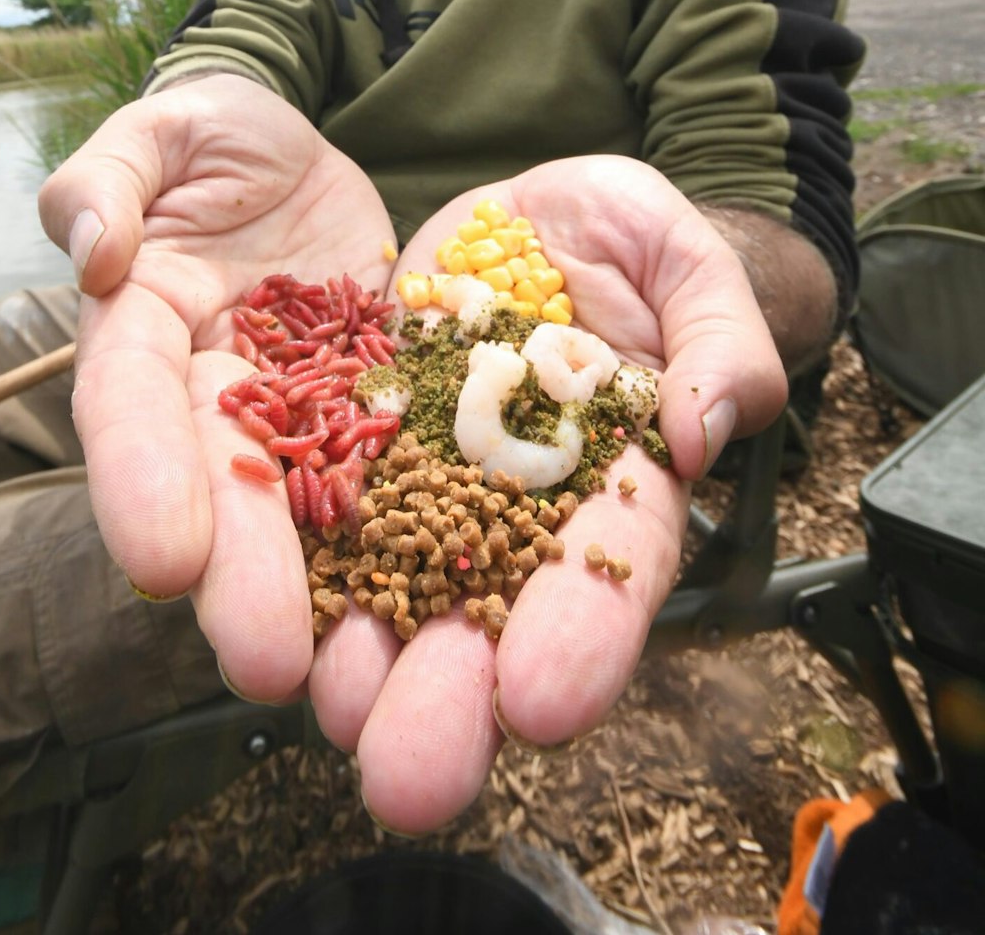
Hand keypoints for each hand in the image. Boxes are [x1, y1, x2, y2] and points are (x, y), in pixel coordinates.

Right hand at [37, 76, 395, 702]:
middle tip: (267, 665)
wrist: (292, 146)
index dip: (141, 482)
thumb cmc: (206, 135)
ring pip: (308, 498)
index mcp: (141, 327)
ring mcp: (298, 406)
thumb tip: (96, 250)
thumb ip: (107, 180)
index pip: (129, 406)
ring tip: (353, 665)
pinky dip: (416, 518)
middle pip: (221, 485)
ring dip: (325, 584)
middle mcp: (213, 389)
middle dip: (240, 576)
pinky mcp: (373, 399)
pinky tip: (450, 579)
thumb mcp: (154, 133)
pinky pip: (394, 458)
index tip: (162, 563)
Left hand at [306, 154, 787, 832]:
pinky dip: (300, 557)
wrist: (527, 211)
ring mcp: (433, 470)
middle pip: (494, 606)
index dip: (584, 636)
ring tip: (332, 712)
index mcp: (618, 472)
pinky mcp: (362, 429)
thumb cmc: (626, 235)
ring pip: (399, 574)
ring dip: (366, 653)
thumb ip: (717, 337)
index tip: (545, 703)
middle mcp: (519, 498)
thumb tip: (699, 430)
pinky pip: (327, 494)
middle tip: (414, 779)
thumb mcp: (685, 257)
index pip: (611, 565)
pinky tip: (271, 617)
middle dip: (454, 695)